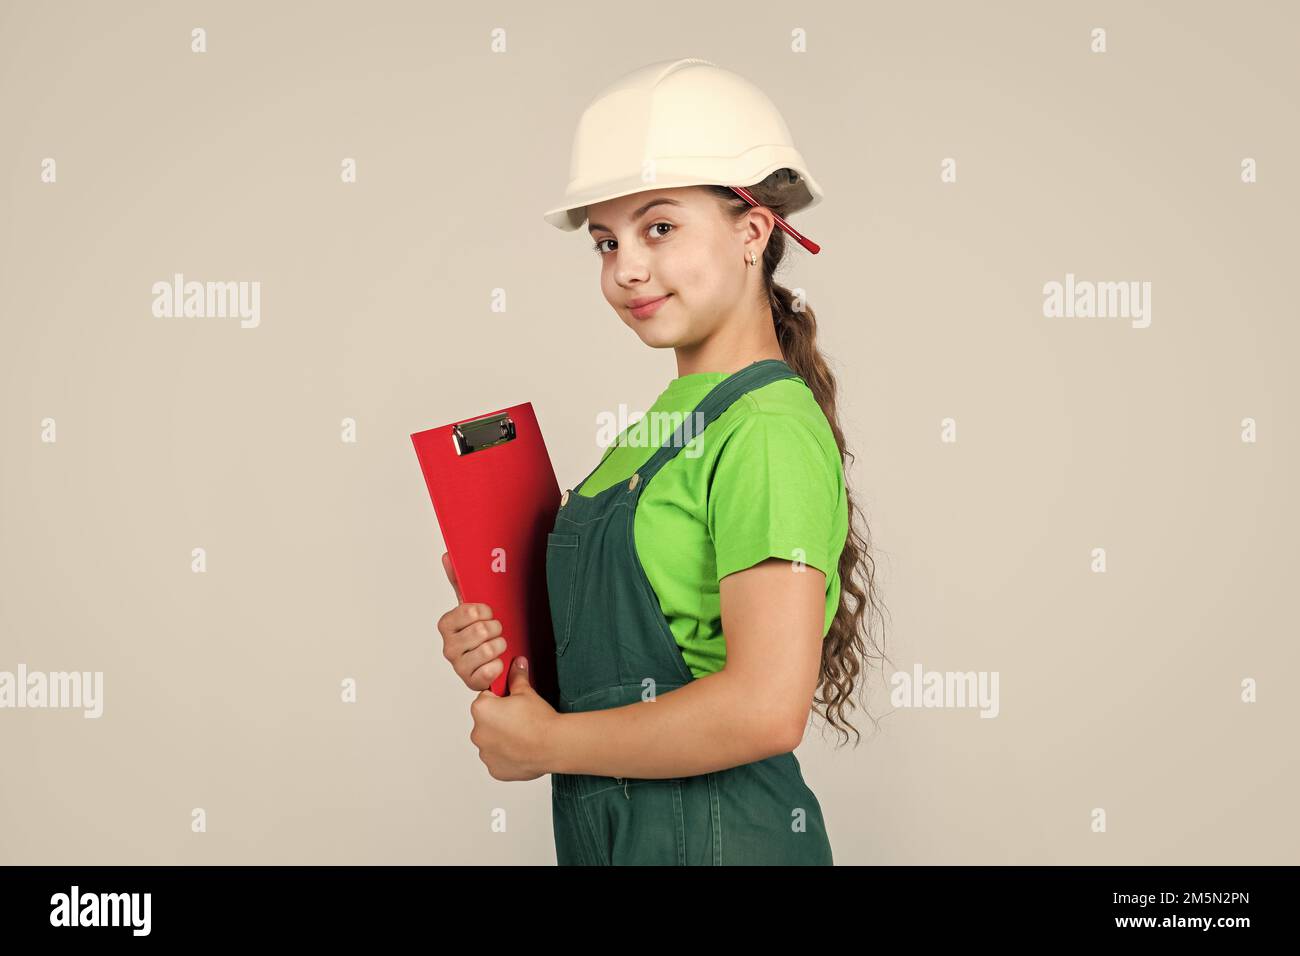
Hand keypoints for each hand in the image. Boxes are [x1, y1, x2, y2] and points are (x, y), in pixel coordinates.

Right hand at [437, 551, 506, 690]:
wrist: (491, 660)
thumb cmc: (480, 631)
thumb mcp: (472, 605)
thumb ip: (460, 581)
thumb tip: (448, 555)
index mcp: (447, 624)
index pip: (470, 611)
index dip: (485, 611)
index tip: (488, 613)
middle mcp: (448, 647)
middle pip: (481, 631)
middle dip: (496, 628)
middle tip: (496, 631)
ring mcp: (459, 666)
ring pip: (488, 649)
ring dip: (501, 646)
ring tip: (498, 646)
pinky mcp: (471, 683)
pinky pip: (491, 670)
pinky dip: (500, 665)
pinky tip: (497, 663)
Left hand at [469, 656, 559, 780]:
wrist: (554, 745)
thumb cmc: (539, 719)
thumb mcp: (527, 692)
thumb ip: (517, 677)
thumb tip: (517, 662)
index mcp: (480, 709)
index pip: (485, 699)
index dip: (501, 700)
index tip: (514, 705)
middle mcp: (477, 732)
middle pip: (486, 722)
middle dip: (499, 720)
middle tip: (521, 720)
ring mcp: (485, 754)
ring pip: (491, 742)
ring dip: (502, 739)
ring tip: (523, 737)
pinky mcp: (494, 770)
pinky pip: (497, 760)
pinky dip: (506, 756)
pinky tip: (522, 751)